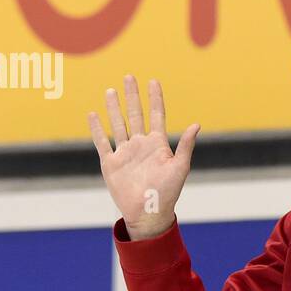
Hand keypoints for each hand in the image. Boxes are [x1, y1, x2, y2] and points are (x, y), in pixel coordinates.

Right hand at [88, 75, 198, 239]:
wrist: (148, 213)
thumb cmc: (168, 193)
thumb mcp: (180, 168)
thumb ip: (185, 146)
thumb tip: (197, 125)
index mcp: (157, 144)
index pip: (156, 115)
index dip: (155, 98)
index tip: (153, 81)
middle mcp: (141, 145)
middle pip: (136, 114)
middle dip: (133, 96)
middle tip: (129, 77)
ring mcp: (125, 153)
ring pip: (118, 124)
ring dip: (115, 108)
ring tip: (111, 91)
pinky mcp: (111, 163)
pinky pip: (102, 142)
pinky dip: (97, 129)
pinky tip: (94, 115)